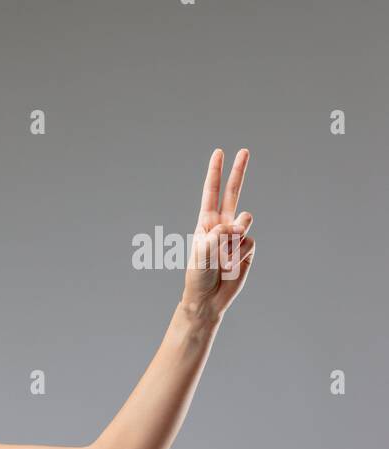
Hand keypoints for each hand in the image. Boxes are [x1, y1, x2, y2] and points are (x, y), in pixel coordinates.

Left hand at [182, 148, 255, 319]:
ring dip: (235, 238)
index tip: (219, 153)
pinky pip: (250, 243)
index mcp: (206, 223)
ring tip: (224, 257)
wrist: (208, 298)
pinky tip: (233, 265)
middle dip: (238, 171)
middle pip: (233, 193)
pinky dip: (241, 254)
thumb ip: (219, 234)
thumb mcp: (202, 252)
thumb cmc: (198, 275)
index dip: (215, 173)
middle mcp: (222, 225)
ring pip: (245, 222)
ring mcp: (236, 236)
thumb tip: (240, 225)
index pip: (212, 193)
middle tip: (244, 150)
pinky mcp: (248, 249)